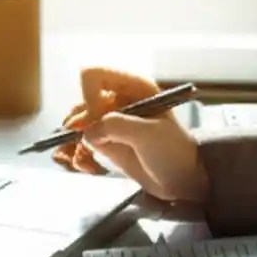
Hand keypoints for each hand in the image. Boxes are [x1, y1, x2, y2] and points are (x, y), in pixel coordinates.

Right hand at [53, 67, 209, 202]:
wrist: (182, 180)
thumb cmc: (173, 152)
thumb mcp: (149, 134)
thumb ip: (116, 126)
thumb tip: (87, 133)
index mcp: (132, 86)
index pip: (93, 75)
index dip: (88, 96)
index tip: (96, 120)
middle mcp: (116, 100)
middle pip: (80, 103)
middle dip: (79, 126)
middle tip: (93, 144)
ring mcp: (108, 123)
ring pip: (74, 125)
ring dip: (73, 144)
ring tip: (87, 162)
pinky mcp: (104, 143)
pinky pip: (77, 145)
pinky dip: (77, 157)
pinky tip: (90, 168)